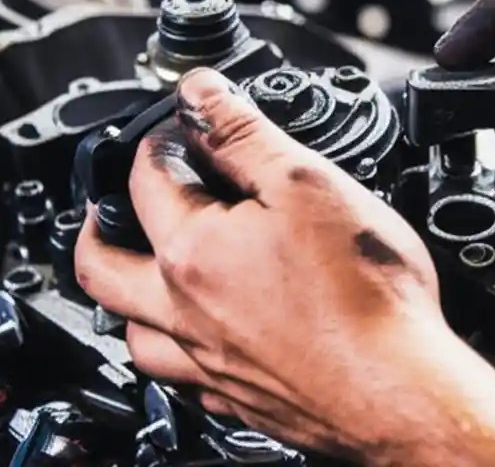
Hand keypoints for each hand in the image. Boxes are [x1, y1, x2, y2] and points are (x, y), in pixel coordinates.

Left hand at [75, 67, 494, 465]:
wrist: (397, 390)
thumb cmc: (366, 296)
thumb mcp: (309, 183)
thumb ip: (246, 134)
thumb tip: (200, 94)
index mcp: (192, 251)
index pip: (145, 178)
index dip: (161, 139)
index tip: (180, 125)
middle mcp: (184, 312)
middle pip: (101, 267)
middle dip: (97, 225)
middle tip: (107, 205)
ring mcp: (208, 362)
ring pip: (133, 333)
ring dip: (126, 298)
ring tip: (143, 275)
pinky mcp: (238, 400)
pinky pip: (180, 378)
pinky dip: (177, 351)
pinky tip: (203, 341)